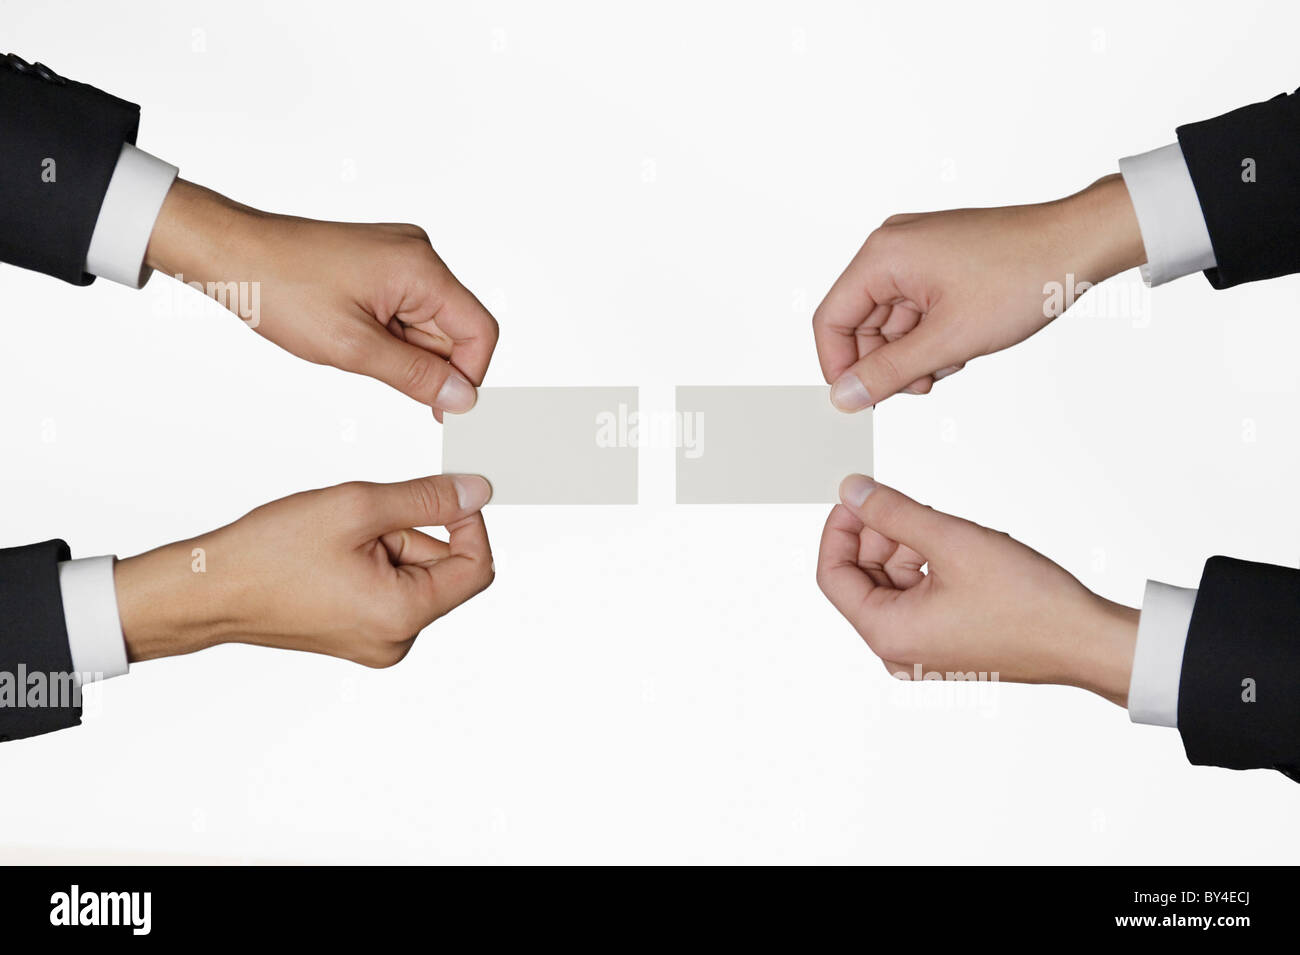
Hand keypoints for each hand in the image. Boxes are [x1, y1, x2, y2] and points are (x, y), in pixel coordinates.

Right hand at [114, 474, 494, 667]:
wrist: (209, 589)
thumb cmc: (269, 553)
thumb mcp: (358, 507)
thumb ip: (427, 498)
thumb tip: (478, 492)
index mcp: (403, 616)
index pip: (476, 567)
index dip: (468, 522)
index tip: (444, 492)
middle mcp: (396, 641)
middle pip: (442, 569)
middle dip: (410, 532)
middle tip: (360, 519)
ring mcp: (377, 642)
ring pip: (413, 574)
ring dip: (388, 544)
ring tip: (337, 539)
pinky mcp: (359, 635)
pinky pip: (389, 588)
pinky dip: (372, 561)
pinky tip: (331, 555)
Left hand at [145, 180, 498, 417]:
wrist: (231, 253)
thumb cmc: (281, 289)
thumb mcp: (353, 348)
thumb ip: (416, 376)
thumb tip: (463, 398)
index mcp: (421, 268)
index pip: (479, 330)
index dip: (469, 376)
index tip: (445, 410)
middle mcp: (418, 255)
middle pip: (455, 328)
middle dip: (427, 363)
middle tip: (382, 378)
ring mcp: (400, 257)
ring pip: (428, 324)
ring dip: (402, 351)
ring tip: (355, 350)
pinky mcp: (382, 265)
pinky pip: (406, 311)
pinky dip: (389, 335)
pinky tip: (353, 337)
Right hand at [813, 174, 1146, 410]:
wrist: (1081, 243)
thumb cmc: (1023, 277)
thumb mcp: (948, 340)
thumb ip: (888, 372)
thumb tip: (844, 396)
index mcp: (883, 256)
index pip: (830, 320)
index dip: (839, 367)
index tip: (860, 400)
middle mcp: (892, 247)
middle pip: (858, 322)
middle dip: (885, 362)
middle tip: (920, 386)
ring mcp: (916, 251)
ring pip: (889, 320)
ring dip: (911, 353)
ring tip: (951, 362)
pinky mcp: (938, 260)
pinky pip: (913, 308)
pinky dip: (930, 335)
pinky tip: (961, 346)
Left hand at [816, 475, 1136, 703]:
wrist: (1085, 640)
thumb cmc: (1028, 603)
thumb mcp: (951, 540)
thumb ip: (894, 512)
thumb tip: (853, 491)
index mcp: (888, 634)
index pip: (832, 576)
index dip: (839, 530)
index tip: (854, 497)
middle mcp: (897, 652)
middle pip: (861, 580)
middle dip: (876, 536)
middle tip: (900, 500)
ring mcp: (922, 652)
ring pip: (892, 586)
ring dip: (905, 548)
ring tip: (940, 524)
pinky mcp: (945, 645)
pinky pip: (917, 599)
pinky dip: (926, 568)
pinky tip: (955, 546)